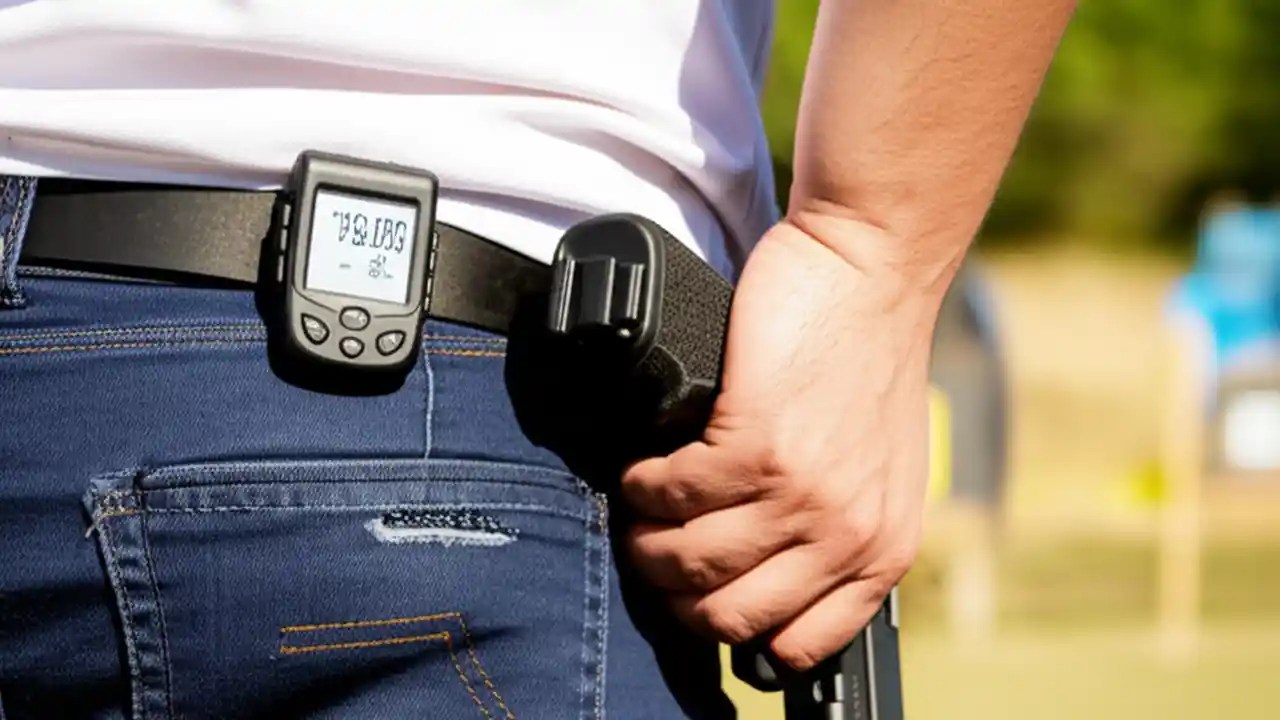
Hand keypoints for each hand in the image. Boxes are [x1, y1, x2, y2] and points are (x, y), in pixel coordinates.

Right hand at [622, 215, 944, 669]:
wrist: (871, 268)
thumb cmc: (867, 358)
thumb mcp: (880, 470)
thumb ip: (835, 529)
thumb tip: (762, 571)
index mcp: (881, 551)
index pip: (795, 644)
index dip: (731, 626)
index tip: (701, 593)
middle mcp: (846, 534)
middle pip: (726, 612)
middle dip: (674, 589)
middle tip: (653, 548)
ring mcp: (803, 493)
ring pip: (690, 559)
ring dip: (648, 536)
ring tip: (641, 502)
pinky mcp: (758, 442)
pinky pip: (672, 493)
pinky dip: (645, 482)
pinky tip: (648, 463)